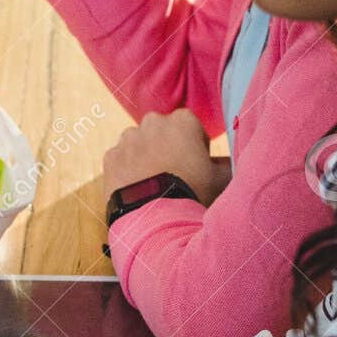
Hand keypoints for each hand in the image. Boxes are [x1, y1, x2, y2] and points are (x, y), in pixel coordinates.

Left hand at [102, 110, 222, 202]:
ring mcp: (127, 139)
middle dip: (167, 146)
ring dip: (145, 155)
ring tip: (154, 181)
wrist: (154, 216)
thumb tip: (227, 162)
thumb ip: (226, 163)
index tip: (196, 164)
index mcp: (183, 120)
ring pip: (138, 143)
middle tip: (173, 172)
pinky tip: (137, 187)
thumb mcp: (221, 178)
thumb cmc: (192, 193)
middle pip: (162, 132)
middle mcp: (152, 122)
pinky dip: (127, 169)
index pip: (191, 127)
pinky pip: (120, 159)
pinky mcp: (109, 157)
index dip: (195, 146)